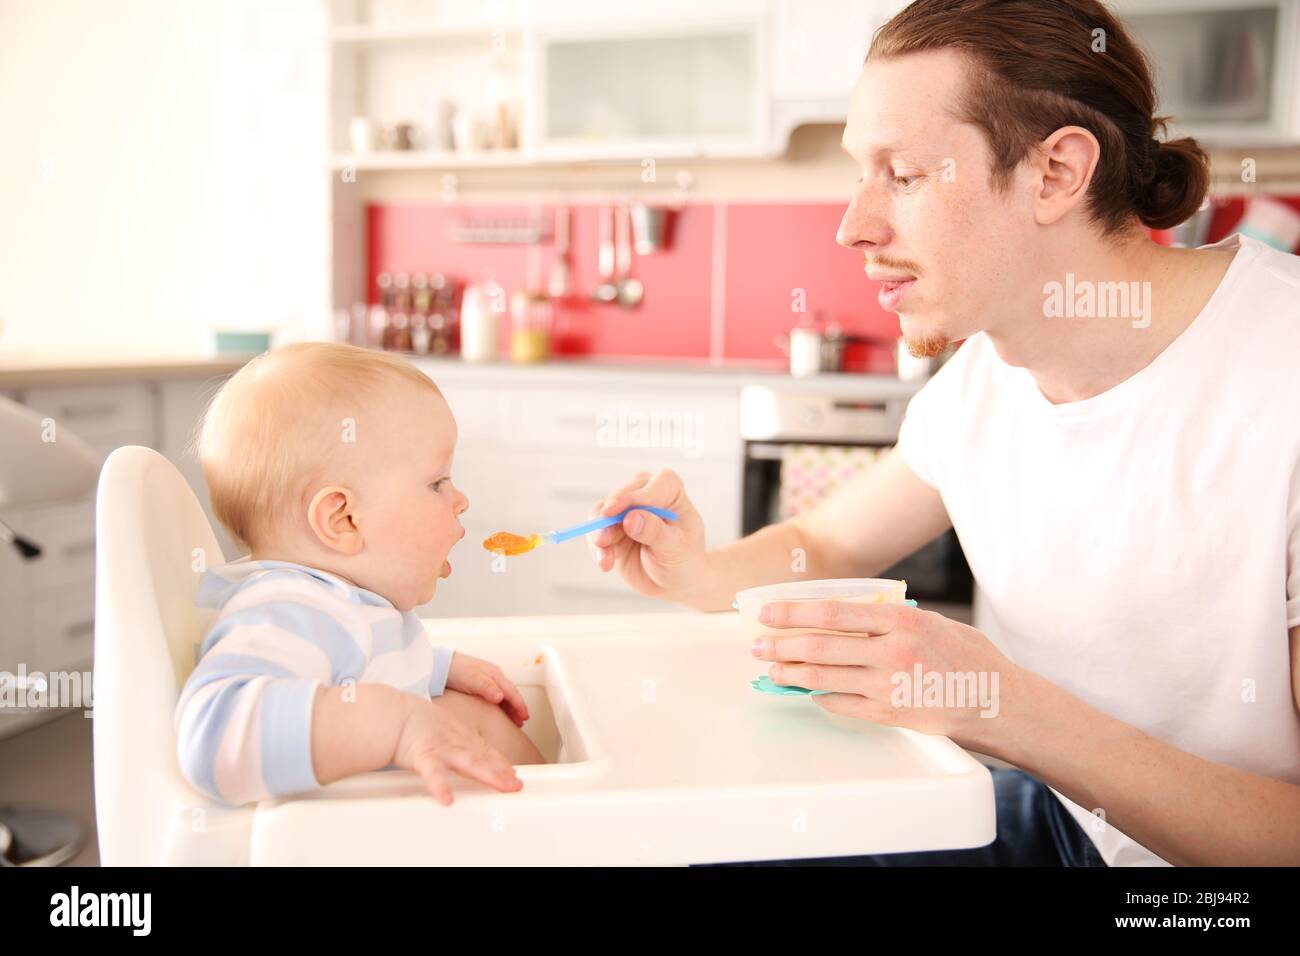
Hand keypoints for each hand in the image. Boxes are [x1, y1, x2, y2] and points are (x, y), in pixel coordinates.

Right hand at [393, 696, 522, 804]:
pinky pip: (433, 773)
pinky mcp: (423, 757)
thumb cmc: (412, 722)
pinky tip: (447, 798)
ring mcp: (442, 750)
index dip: (500, 763)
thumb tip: (462, 753)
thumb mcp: (440, 728)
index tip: (513, 773)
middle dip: (502, 771)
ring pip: (469, 763)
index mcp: (458, 737)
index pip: (484, 751)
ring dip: (488, 774)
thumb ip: (452, 741)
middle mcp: (454, 743)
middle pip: (483, 758)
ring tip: (504, 785)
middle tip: (516, 784)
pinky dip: (440, 785)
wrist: (392, 714)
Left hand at [446, 652, 529, 726]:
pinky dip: (502, 704)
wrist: (440, 665)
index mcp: (495, 674)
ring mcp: (487, 680)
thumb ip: (487, 688)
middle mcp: (494, 677)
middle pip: (511, 694)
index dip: (519, 705)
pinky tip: (499, 711)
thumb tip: (501, 697)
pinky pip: (496, 696)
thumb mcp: (472, 679)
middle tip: (522, 721)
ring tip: (514, 719)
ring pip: (504, 695)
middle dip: (518, 707)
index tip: (524, 716)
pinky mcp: (480, 685)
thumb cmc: (455, 670)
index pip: (512, 692)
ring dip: (511, 707)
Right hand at [586, 469, 710, 602]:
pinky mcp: (611, 527)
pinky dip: (597, 549)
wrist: (675, 580)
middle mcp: (645, 491)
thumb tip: (629, 518)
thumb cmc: (684, 559)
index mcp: (669, 489)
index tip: (612, 512)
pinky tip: (605, 564)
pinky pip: (595, 532)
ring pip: (601, 513)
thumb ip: (654, 532)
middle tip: (602, 541)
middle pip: (618, 498)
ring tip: (605, 560)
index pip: (648, 487)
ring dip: (600, 536)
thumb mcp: (675, 548)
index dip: (629, 499)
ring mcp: (625, 509)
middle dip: (608, 520)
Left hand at [751, 600, 1020, 751]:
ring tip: (771, 667)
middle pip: (820, 646)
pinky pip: (841, 704)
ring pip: (824, 678)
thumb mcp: (930, 621)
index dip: (794, 613)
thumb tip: (843, 614)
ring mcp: (889, 687)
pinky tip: (806, 689)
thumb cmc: (965, 656)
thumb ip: (889, 618)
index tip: (768, 612)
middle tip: (757, 643)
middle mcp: (892, 653)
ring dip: (790, 672)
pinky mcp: (889, 715)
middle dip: (781, 644)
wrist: (997, 701)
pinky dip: (819, 695)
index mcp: (901, 621)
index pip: (833, 613)